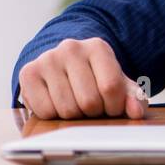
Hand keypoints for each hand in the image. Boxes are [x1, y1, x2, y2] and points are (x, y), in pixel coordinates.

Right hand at [17, 37, 147, 119]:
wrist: (63, 65)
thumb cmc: (95, 77)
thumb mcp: (119, 84)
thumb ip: (133, 97)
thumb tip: (136, 112)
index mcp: (97, 47)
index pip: (111, 87)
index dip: (114, 107)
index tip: (112, 107)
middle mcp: (70, 48)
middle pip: (88, 101)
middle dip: (94, 113)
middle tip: (92, 107)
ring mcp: (47, 59)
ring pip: (66, 109)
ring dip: (75, 117)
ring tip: (76, 105)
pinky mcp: (28, 73)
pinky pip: (44, 111)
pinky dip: (54, 116)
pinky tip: (57, 104)